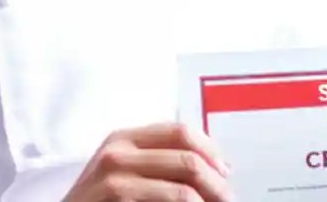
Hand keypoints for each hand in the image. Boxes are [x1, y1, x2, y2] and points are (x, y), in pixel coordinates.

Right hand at [63, 122, 232, 201]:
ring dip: (208, 201)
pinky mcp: (116, 200)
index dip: (210, 150)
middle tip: (228, 200)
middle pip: (187, 159)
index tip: (225, 171)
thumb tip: (213, 167)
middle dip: (216, 183)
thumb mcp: (121, 169)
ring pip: (183, 189)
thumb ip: (157, 160)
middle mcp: (117, 152)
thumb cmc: (98, 200)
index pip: (180, 131)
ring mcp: (114, 179)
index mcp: (123, 137)